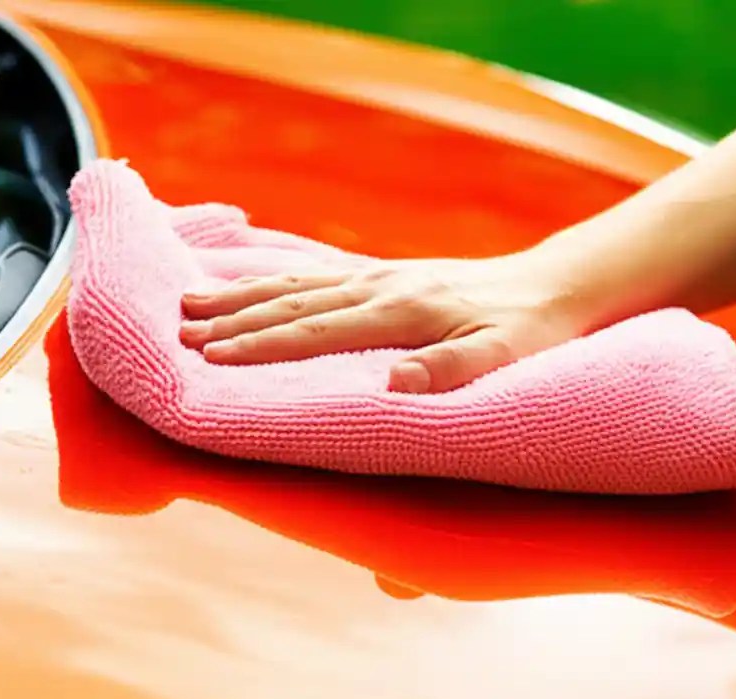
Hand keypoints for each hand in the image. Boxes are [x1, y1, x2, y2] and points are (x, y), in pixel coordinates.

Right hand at [179, 252, 591, 393]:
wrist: (558, 283)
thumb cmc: (534, 329)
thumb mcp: (507, 355)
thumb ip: (452, 369)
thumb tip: (393, 386)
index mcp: (404, 311)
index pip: (318, 330)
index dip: (262, 346)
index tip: (211, 357)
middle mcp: (384, 286)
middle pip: (294, 303)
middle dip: (234, 320)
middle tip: (178, 334)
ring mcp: (383, 276)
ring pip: (299, 285)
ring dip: (243, 296)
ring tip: (189, 304)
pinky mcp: (389, 274)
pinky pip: (319, 274)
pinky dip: (277, 280)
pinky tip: (251, 284)